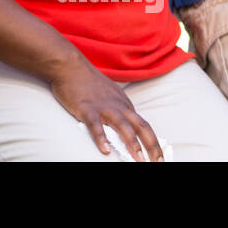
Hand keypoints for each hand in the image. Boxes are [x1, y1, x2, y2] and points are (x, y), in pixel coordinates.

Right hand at [48, 57, 163, 160]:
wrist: (69, 65)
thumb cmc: (86, 80)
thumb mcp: (109, 93)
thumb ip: (117, 108)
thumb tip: (124, 125)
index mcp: (124, 104)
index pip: (143, 125)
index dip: (152, 142)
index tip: (158, 156)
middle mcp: (118, 106)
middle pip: (141, 126)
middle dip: (152, 146)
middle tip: (158, 162)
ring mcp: (103, 107)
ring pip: (123, 126)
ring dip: (132, 143)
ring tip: (138, 159)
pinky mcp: (86, 108)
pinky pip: (95, 125)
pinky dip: (101, 138)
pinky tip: (105, 150)